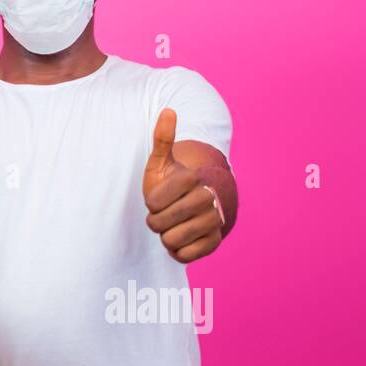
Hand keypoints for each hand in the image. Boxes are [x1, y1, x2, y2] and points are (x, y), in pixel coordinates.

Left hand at [143, 109, 223, 262]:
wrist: (189, 208)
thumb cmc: (168, 184)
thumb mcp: (160, 163)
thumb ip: (162, 139)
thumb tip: (168, 111)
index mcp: (193, 178)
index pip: (154, 200)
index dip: (150, 202)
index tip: (157, 197)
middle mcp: (209, 199)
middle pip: (161, 222)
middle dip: (155, 221)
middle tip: (162, 214)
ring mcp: (214, 221)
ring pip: (171, 240)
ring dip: (165, 236)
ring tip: (172, 225)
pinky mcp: (215, 242)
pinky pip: (183, 255)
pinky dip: (177, 250)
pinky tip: (183, 238)